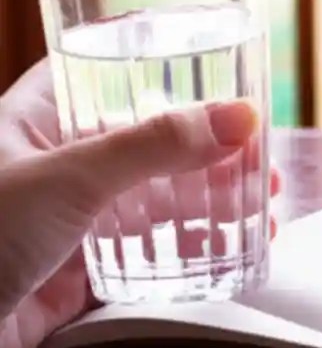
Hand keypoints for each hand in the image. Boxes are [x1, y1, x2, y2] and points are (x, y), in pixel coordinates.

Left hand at [0, 59, 281, 347]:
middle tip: (261, 159)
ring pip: (149, 204)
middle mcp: (49, 167)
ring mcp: (63, 225)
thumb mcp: (70, 177)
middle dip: (207, 150)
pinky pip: (143, 259)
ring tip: (263, 213)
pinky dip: (188, 257)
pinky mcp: (73, 280)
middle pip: (143, 143)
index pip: (102, 74)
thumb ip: (157, 147)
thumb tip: (242, 116)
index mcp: (32, 121)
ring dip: (208, 206)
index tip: (220, 72)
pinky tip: (227, 257)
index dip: (158, 67)